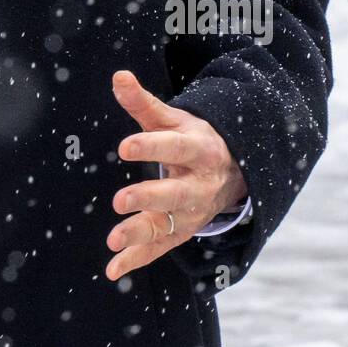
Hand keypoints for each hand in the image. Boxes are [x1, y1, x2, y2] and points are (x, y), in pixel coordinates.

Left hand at [104, 69, 247, 280]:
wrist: (234, 170)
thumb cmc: (192, 138)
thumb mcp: (173, 119)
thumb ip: (143, 103)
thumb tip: (118, 76)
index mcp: (198, 149)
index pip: (174, 147)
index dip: (150, 147)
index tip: (124, 147)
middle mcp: (199, 184)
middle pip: (174, 193)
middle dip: (148, 198)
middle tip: (119, 201)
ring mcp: (193, 212)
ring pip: (168, 225)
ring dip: (140, 234)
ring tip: (113, 241)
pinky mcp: (184, 231)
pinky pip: (161, 248)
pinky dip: (137, 259)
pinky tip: (113, 269)